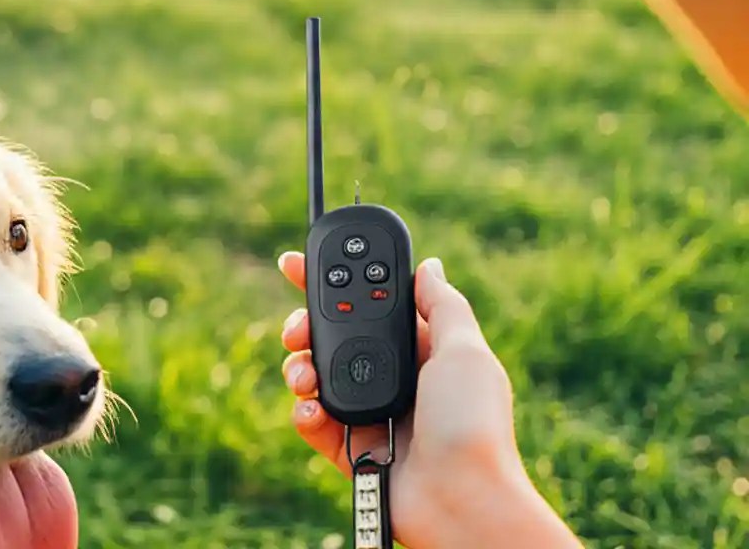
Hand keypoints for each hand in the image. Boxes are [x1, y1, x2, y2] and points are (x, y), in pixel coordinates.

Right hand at [277, 253, 581, 548]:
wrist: (462, 500)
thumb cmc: (472, 423)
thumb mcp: (465, 350)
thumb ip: (442, 305)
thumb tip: (428, 265)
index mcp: (419, 350)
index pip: (370, 305)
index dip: (334, 283)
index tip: (298, 266)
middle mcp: (392, 378)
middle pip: (333, 338)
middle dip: (304, 327)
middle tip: (294, 329)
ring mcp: (368, 414)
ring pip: (315, 376)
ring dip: (299, 369)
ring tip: (303, 376)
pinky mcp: (350, 449)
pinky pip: (312, 422)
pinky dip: (304, 413)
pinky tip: (311, 411)